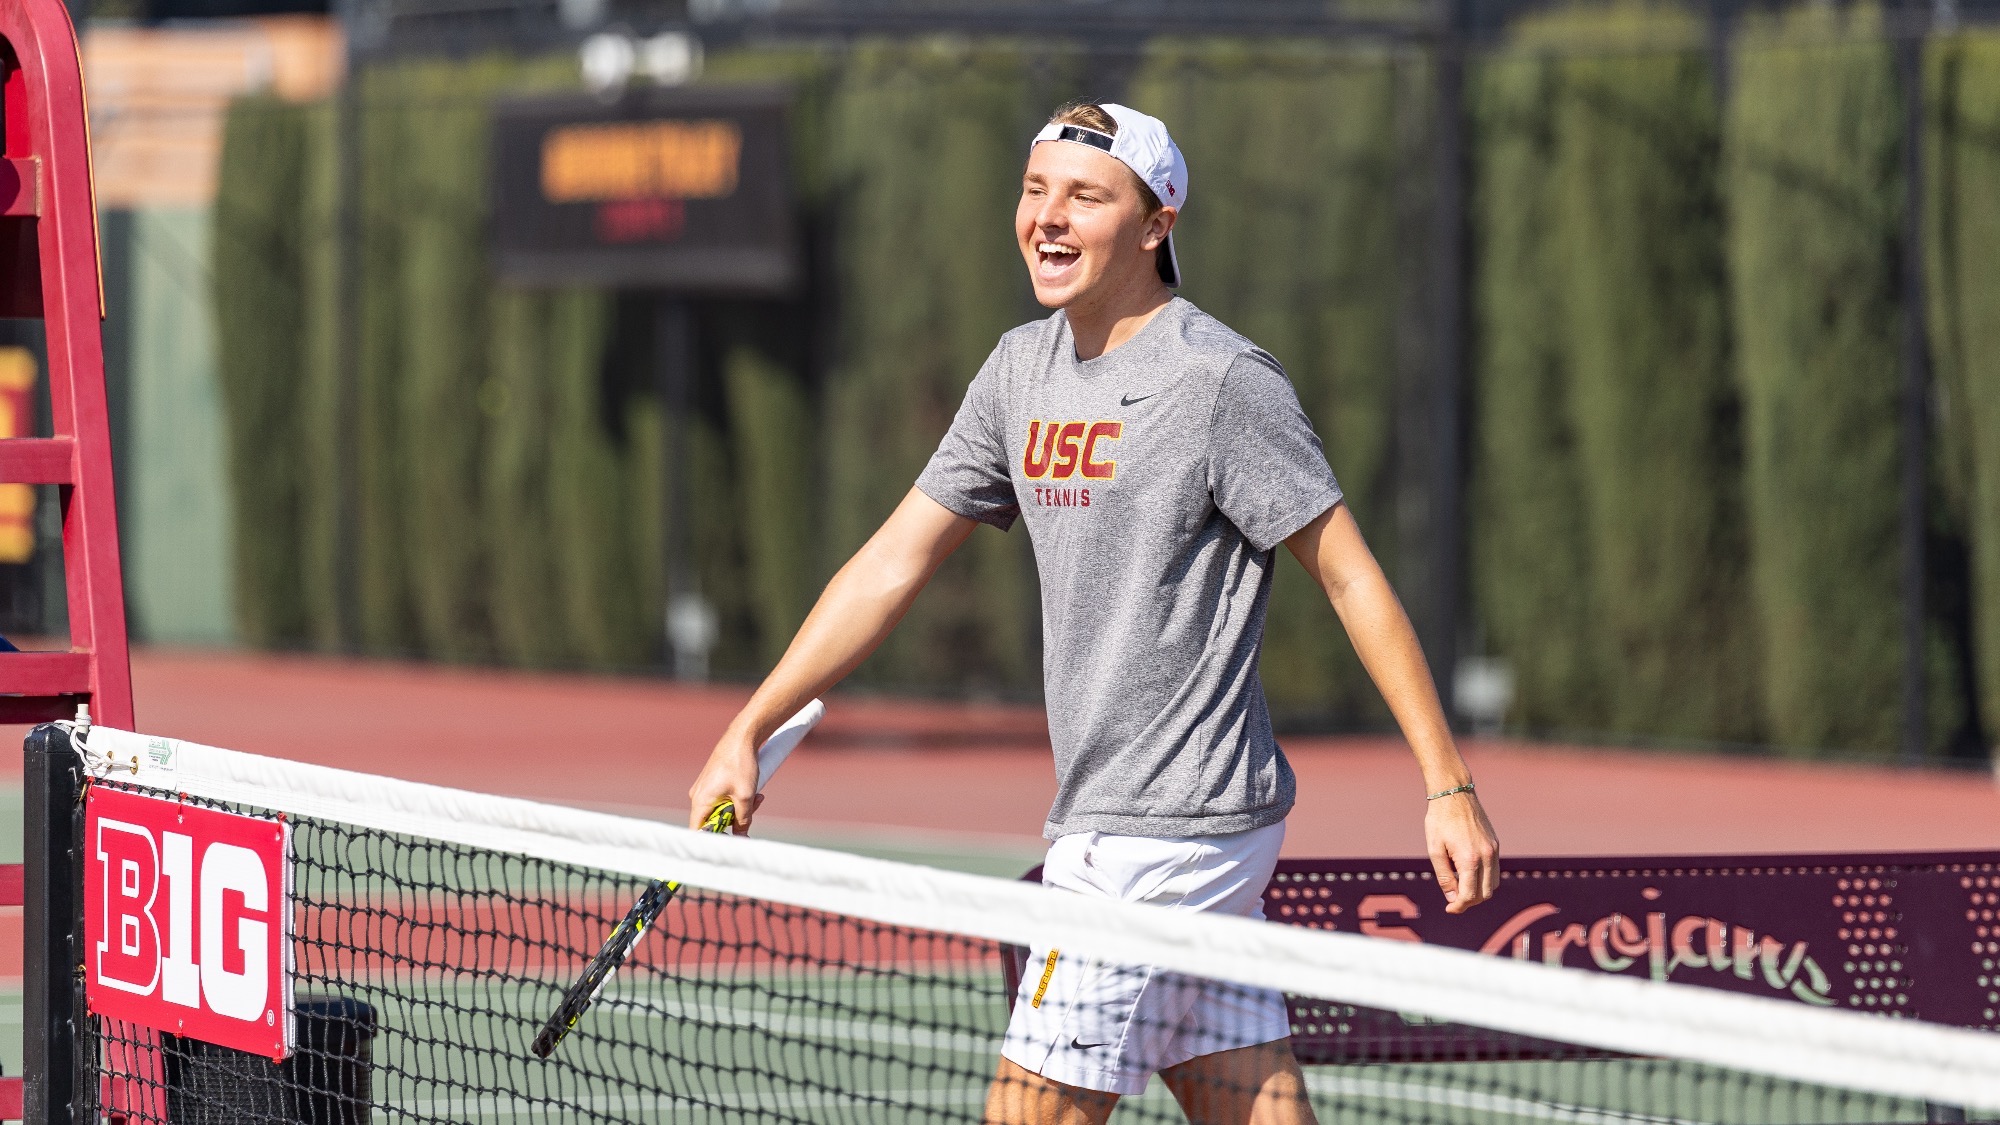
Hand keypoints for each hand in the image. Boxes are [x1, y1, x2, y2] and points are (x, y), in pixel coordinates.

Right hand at [687, 734, 762, 834]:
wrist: (741, 737)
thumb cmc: (740, 764)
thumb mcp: (745, 797)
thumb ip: (742, 820)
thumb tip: (740, 837)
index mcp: (700, 801)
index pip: (698, 831)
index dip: (712, 841)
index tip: (730, 841)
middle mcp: (698, 796)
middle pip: (713, 822)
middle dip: (734, 820)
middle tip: (753, 810)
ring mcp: (704, 789)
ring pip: (721, 810)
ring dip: (740, 808)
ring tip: (757, 796)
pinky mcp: (712, 784)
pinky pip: (723, 799)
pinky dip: (737, 799)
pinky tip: (752, 791)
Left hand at [1425, 790, 1498, 913]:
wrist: (1454, 793)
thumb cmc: (1439, 820)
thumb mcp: (1434, 849)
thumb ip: (1444, 876)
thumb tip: (1452, 899)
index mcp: (1470, 859)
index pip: (1470, 895)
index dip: (1459, 906)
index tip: (1449, 909)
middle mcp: (1487, 856)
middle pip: (1485, 894)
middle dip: (1469, 901)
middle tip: (1453, 900)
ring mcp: (1494, 850)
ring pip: (1493, 884)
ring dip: (1479, 892)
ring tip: (1460, 886)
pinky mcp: (1495, 844)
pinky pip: (1495, 870)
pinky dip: (1484, 879)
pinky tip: (1468, 873)